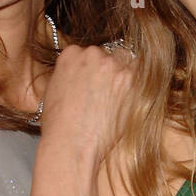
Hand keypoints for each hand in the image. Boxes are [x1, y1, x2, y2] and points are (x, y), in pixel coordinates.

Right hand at [40, 43, 132, 166]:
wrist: (70, 142)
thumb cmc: (59, 125)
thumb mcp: (54, 90)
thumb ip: (70, 75)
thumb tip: (81, 76)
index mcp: (71, 53)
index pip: (90, 53)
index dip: (95, 69)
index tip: (96, 82)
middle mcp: (92, 53)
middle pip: (109, 55)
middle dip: (109, 72)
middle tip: (107, 94)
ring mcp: (112, 64)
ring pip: (126, 63)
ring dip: (124, 79)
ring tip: (117, 101)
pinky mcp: (129, 79)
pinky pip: (141, 74)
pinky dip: (138, 86)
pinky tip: (130, 101)